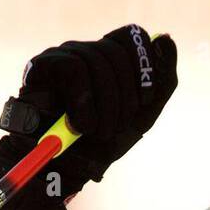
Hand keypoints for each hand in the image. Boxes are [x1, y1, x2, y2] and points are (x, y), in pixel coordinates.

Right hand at [0, 25, 177, 209]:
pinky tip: (79, 125)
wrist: (62, 172)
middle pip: (118, 52)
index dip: (144, 68)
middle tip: (113, 129)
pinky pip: (73, 70)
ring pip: (98, 61)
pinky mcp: (41, 67)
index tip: (144, 101)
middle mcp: (86, 51)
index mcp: (109, 60)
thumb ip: (161, 82)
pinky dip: (83, 104)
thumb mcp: (140, 118)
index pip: (132, 37)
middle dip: (124, 99)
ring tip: (94, 132)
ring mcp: (63, 56)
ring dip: (105, 108)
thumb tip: (167, 39)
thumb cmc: (98, 147)